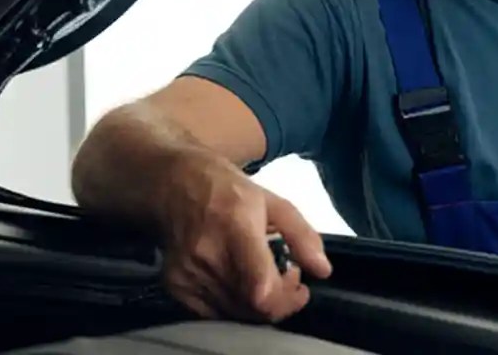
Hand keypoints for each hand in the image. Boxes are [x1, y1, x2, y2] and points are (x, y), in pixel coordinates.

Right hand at [156, 151, 331, 321]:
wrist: (174, 184)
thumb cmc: (229, 190)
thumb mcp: (273, 201)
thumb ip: (301, 236)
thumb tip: (323, 270)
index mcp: (236, 228)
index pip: (260, 286)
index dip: (286, 298)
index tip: (300, 286)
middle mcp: (209, 255)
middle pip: (253, 306)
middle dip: (279, 299)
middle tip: (284, 276)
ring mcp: (188, 274)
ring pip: (236, 313)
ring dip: (259, 303)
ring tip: (264, 276)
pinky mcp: (175, 286)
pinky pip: (214, 313)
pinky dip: (235, 305)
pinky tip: (241, 282)